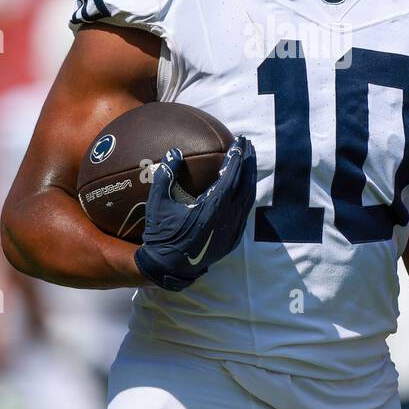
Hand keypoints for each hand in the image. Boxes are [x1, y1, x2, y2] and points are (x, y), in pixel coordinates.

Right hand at [134, 135, 256, 290]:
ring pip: (248, 199)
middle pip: (246, 184)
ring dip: (250, 179)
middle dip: (248, 162)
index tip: (240, 140)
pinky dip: (246, 197)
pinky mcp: (233, 240)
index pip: (232, 175)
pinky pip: (244, 213)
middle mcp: (228, 217)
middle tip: (247, 145)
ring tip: (248, 162)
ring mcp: (233, 230)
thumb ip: (166, 176)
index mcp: (213, 206)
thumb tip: (174, 152)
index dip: (237, 156)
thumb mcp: (158, 203)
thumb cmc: (162, 234)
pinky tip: (243, 190)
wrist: (168, 267)